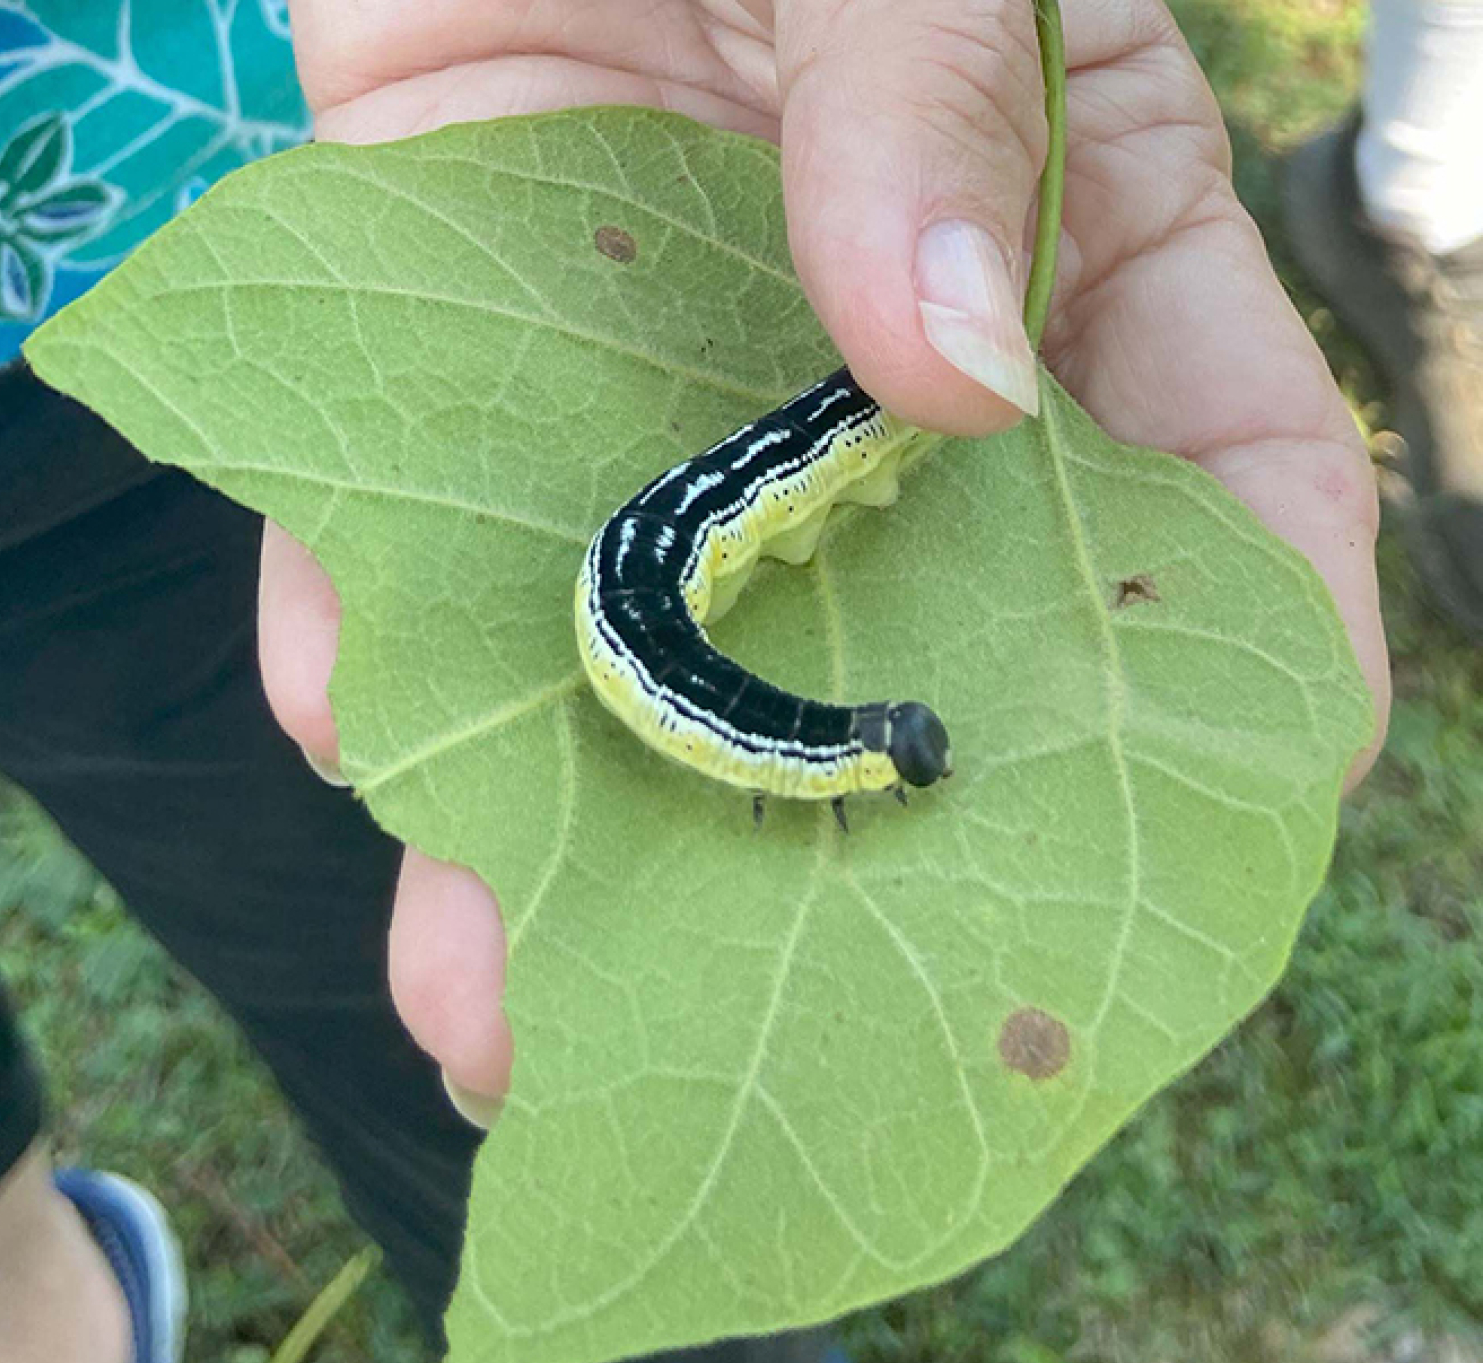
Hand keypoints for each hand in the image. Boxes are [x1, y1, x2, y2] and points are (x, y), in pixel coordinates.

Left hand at [266, 0, 1389, 1114]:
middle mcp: (859, 363)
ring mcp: (650, 368)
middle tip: (761, 1039)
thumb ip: (935, 103)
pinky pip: (421, 512)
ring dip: (563, 814)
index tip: (1169, 866)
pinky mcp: (452, 338)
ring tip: (506, 1002)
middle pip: (887, 646)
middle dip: (826, 846)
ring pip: (636, 630)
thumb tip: (952, 372)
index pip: (1210, 511)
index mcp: (1064, 254)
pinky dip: (381, 622)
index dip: (1218, 691)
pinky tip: (365, 727)